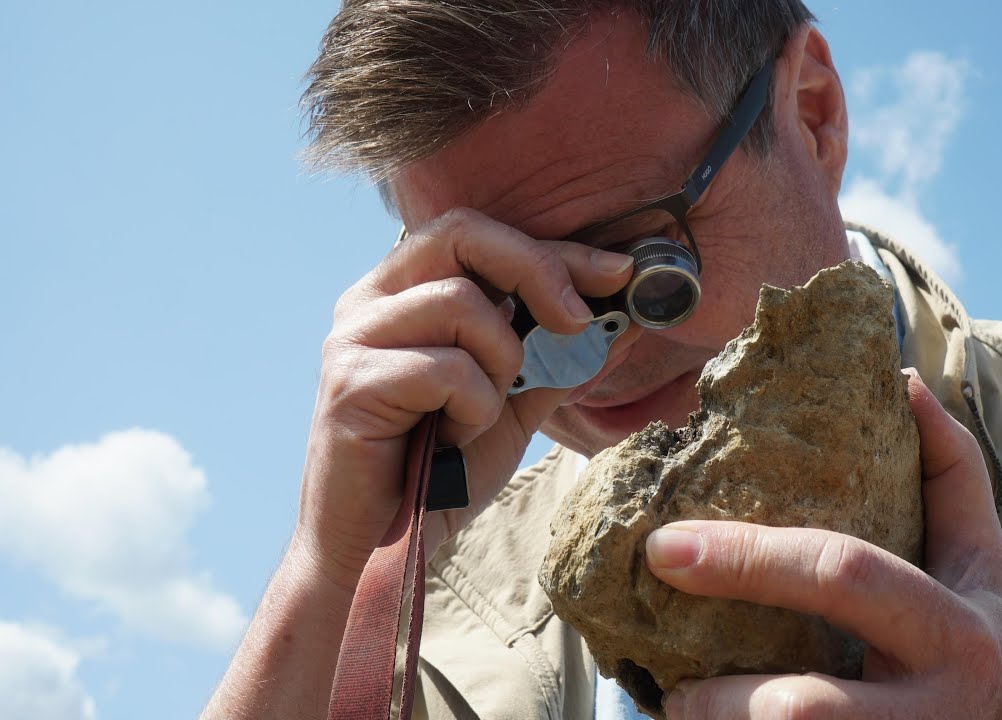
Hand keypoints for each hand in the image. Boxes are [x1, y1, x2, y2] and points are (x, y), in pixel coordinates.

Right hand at [296, 208, 634, 590]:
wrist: (385, 549)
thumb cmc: (443, 472)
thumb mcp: (516, 404)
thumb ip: (560, 358)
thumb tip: (626, 316)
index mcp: (405, 292)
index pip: (481, 236)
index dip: (556, 249)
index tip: (621, 271)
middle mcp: (371, 300)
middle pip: (463, 234)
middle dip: (537, 270)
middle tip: (576, 319)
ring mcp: (354, 337)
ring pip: (462, 303)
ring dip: (499, 366)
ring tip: (477, 415)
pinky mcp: (350, 382)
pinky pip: (446, 369)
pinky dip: (472, 409)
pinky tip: (449, 440)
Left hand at [644, 371, 1001, 718]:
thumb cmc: (996, 644)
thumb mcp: (986, 562)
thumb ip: (948, 472)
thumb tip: (901, 380)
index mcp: (952, 626)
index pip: (841, 575)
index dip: (748, 558)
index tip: (665, 546)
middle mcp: (932, 704)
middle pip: (804, 709)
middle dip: (722, 700)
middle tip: (666, 689)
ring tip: (688, 717)